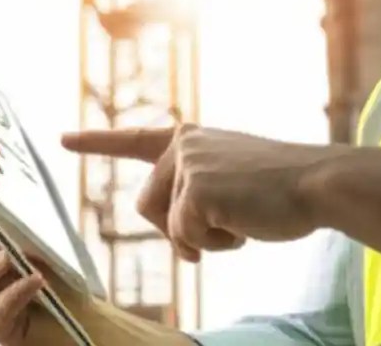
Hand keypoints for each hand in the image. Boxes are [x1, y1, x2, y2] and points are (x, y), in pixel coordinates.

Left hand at [62, 125, 336, 262]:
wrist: (317, 183)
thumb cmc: (282, 189)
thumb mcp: (231, 179)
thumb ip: (197, 192)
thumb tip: (180, 239)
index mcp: (192, 139)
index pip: (136, 139)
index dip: (97, 142)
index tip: (63, 139)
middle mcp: (184, 144)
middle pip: (147, 205)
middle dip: (176, 230)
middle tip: (222, 229)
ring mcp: (188, 164)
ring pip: (167, 225)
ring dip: (201, 238)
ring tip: (240, 219)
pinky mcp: (195, 188)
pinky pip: (186, 236)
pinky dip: (215, 242)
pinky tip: (243, 223)